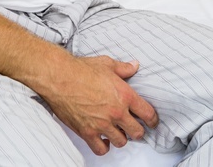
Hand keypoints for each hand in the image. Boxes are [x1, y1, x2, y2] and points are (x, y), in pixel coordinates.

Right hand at [43, 56, 158, 155]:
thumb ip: (124, 68)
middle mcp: (116, 112)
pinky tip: (104, 140)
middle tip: (135, 127)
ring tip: (118, 132)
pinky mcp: (87, 132)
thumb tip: (134, 66)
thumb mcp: (107, 64)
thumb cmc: (82, 70)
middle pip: (137, 132)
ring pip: (121, 141)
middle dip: (138, 130)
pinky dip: (104, 147)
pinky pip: (101, 149)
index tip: (152, 122)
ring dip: (122, 138)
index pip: (147, 114)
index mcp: (125, 95)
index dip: (153, 120)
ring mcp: (102, 124)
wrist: (60, 77)